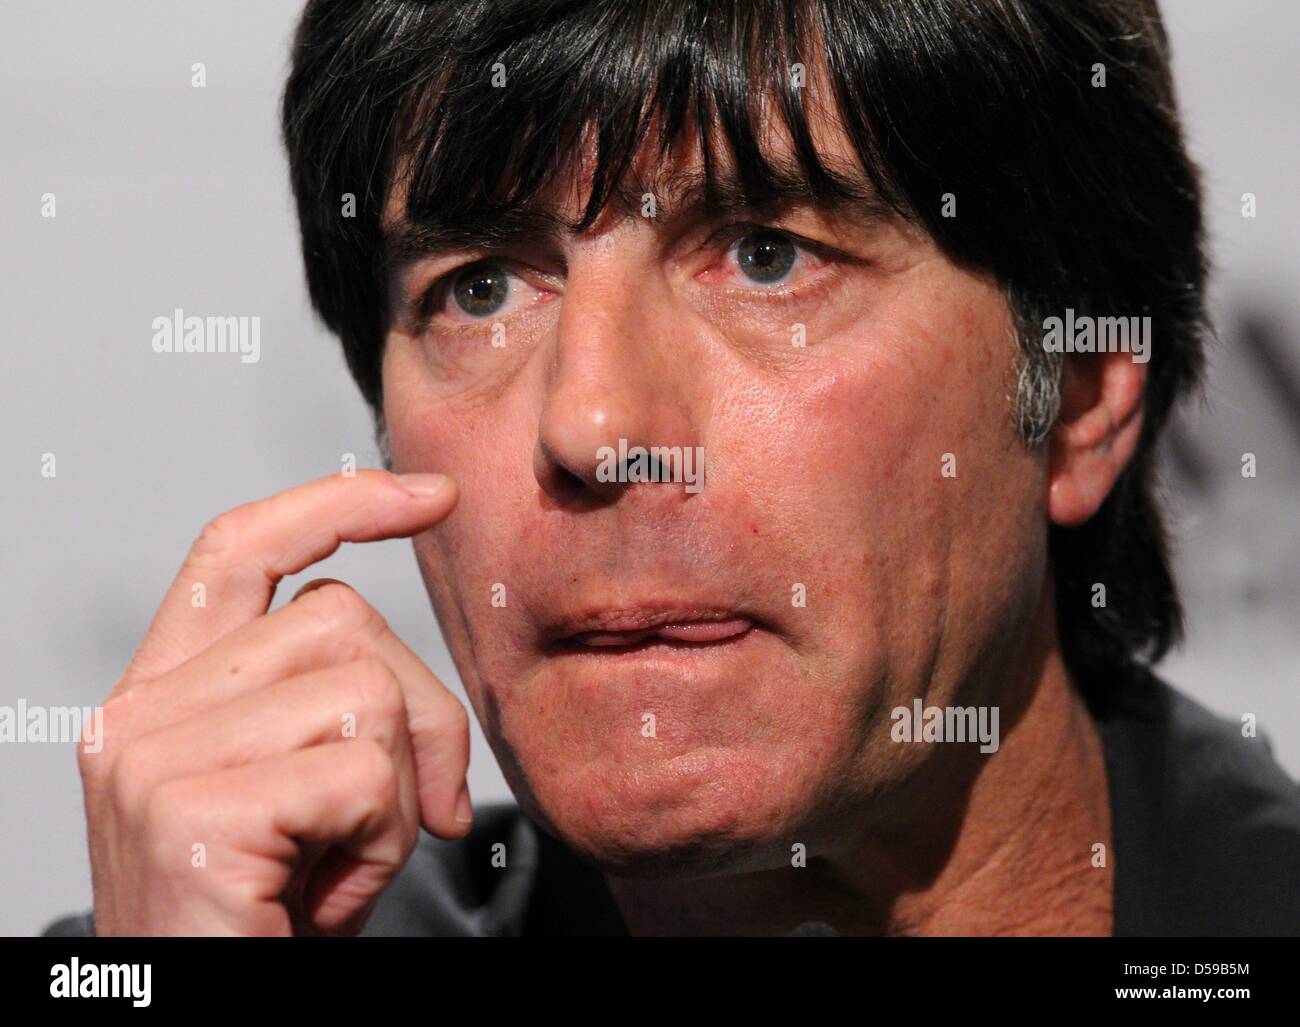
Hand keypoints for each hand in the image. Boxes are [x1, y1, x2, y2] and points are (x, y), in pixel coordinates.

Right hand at [77, 469, 468, 934]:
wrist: (196, 1022)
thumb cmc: (262, 922)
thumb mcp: (310, 796)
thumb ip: (344, 712)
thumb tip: (427, 704)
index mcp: (163, 695)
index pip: (239, 548)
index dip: (338, 504)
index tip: (431, 497)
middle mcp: (140, 714)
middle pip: (340, 618)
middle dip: (421, 711)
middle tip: (413, 814)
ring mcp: (153, 758)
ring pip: (365, 691)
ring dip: (399, 793)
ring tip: (343, 862)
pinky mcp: (188, 812)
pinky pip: (363, 771)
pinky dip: (383, 839)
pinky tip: (327, 893)